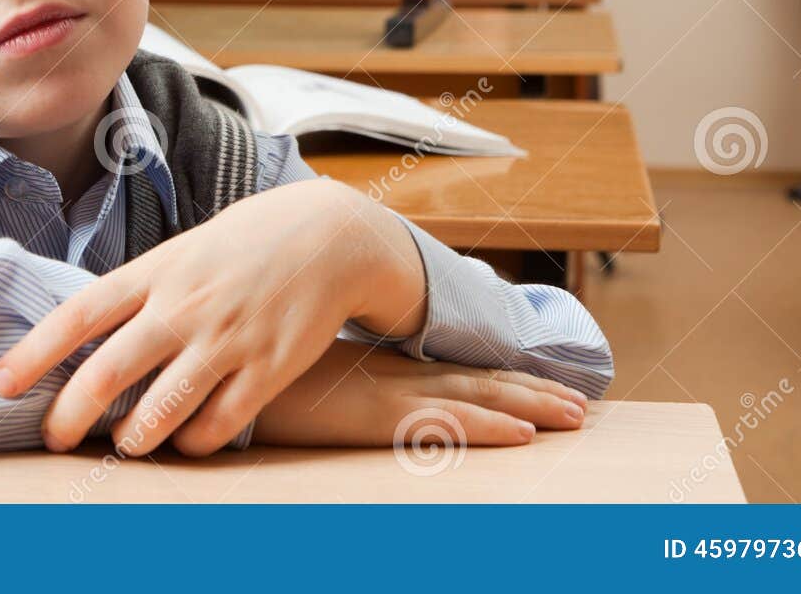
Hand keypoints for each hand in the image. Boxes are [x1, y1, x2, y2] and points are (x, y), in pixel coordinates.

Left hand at [0, 179, 426, 456]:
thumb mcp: (185, 249)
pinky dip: (194, 442)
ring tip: (127, 445)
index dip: (35, 353)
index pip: (81, 314)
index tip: (1, 385)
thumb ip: (141, 289)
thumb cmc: (248, 242)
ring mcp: (227, 339)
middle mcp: (185, 306)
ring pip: (161, 411)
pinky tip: (188, 438)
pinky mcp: (267, 369)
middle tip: (55, 438)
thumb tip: (85, 335)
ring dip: (133, 440)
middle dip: (70, 417)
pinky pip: (217, 425)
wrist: (331, 235)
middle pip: (108, 374)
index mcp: (159, 271)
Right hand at [254, 340, 589, 446]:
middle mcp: (396, 375)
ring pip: (477, 398)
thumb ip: (334, 381)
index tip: (546, 384)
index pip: (459, 370)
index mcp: (384, 368)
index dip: (506, 377)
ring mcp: (388, 394)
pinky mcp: (374, 417)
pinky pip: (444, 423)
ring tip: (573, 416)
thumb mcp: (306, 377)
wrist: (218, 366)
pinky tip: (519, 433)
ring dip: (529, 406)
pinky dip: (486, 425)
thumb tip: (345, 389)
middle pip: (481, 379)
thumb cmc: (256, 376)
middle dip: (534, 390)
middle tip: (582, 403)